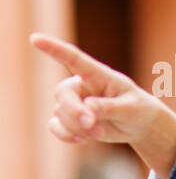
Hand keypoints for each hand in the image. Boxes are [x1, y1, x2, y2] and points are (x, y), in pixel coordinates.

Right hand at [32, 33, 175, 177]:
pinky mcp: (70, 119)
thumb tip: (88, 107)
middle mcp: (81, 85)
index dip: (53, 48)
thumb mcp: (130, 108)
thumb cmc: (137, 109)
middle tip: (91, 123)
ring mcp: (73, 102)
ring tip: (99, 132)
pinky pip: (56, 126)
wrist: (138, 125)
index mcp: (97, 74)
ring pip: (60, 113)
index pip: (73, 58)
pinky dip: (66, 135)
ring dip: (77, 127)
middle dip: (74, 110)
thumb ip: (110, 107)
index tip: (35, 38)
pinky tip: (82, 140)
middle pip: (63, 93)